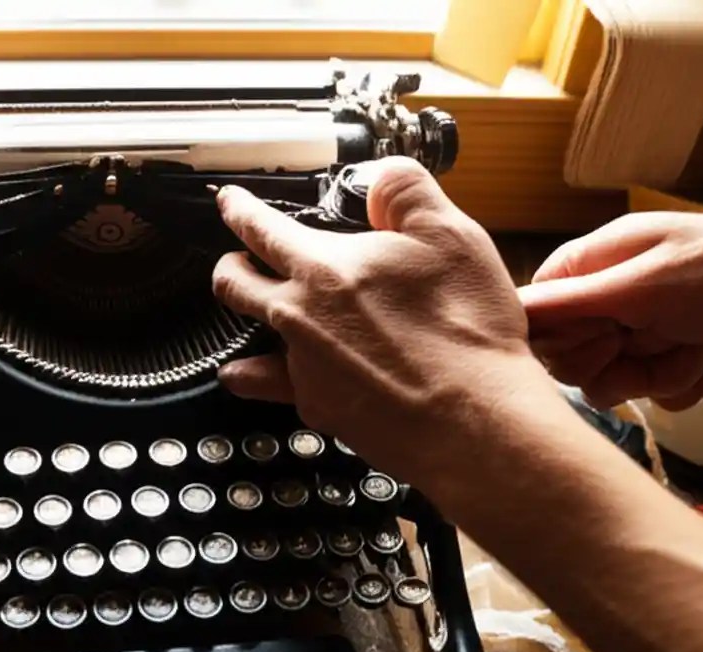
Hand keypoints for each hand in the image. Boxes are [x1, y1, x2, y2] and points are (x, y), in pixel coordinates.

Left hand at [211, 157, 552, 478]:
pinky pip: (273, 389)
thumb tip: (378, 178)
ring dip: (242, 328)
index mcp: (323, 268)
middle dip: (229, 267)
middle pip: (233, 287)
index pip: (260, 229)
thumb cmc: (465, 331)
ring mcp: (303, 368)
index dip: (239, 211)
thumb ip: (405, 192)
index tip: (229, 203)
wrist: (473, 423)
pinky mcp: (317, 410)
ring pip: (247, 345)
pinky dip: (264, 380)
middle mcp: (299, 318)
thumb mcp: (451, 235)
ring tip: (249, 323)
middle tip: (236, 261)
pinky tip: (270, 378)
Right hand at [519, 211, 702, 409]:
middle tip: (646, 343)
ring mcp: (656, 333)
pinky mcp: (688, 365)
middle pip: (573, 351)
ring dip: (656, 374)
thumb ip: (570, 303)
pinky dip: (686, 386)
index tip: (593, 338)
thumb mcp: (644, 286)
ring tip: (697, 348)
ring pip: (614, 379)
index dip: (556, 332)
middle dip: (610, 359)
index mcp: (607, 261)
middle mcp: (624, 297)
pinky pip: (657, 394)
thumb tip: (507, 307)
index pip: (543, 305)